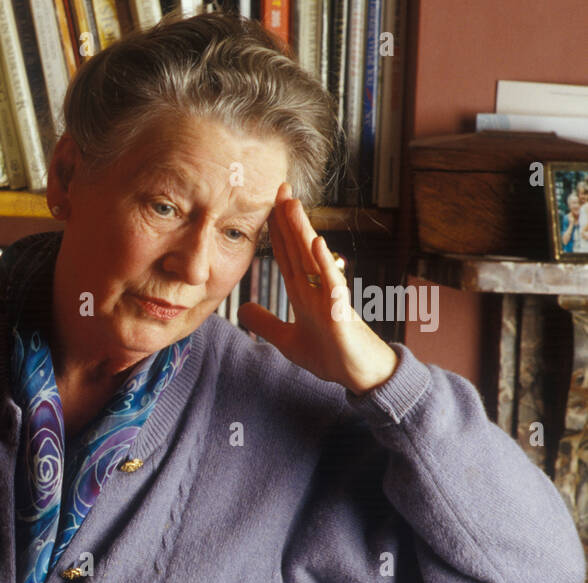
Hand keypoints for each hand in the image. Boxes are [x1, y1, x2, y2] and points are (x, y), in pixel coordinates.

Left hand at [237, 182, 398, 395]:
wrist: (358, 376)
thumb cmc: (330, 356)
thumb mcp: (287, 339)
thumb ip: (266, 323)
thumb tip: (242, 309)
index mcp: (303, 292)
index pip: (285, 255)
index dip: (275, 231)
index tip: (267, 205)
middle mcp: (316, 288)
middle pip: (298, 248)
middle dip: (288, 219)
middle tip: (279, 187)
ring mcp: (329, 296)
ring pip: (312, 257)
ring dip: (302, 230)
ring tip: (292, 203)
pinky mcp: (341, 310)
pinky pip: (332, 283)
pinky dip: (323, 263)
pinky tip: (315, 242)